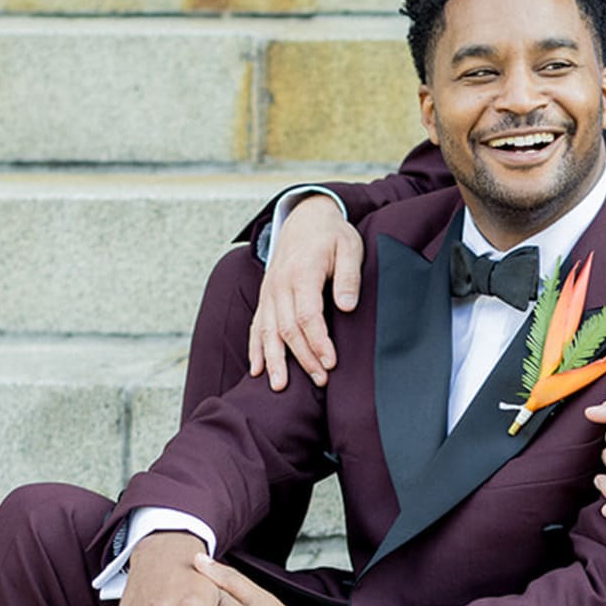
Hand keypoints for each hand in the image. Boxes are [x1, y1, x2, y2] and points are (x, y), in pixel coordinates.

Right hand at [249, 197, 364, 390]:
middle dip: (302, 358)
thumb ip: (348, 277)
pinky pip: (256, 325)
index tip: (331, 363)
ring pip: (267, 330)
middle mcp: (280, 284)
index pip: (307, 315)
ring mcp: (269, 291)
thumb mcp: (350, 247)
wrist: (305, 218)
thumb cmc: (332, 236)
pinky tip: (258, 370)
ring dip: (274, 360)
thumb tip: (346, 306)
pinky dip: (256, 348)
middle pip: (287, 328)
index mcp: (302, 271)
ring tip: (280, 387)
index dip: (318, 342)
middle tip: (319, 380)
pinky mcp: (266, 296)